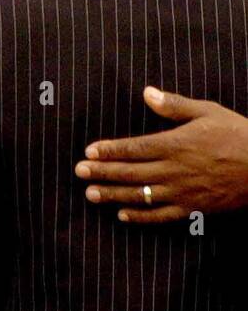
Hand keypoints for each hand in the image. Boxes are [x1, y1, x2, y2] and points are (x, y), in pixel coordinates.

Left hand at [76, 87, 247, 222]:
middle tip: (78, 172)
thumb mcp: (208, 112)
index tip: (89, 152)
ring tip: (91, 194)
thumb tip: (147, 93)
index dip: (109, 151)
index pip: (134, 148)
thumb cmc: (238, 135)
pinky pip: (161, 215)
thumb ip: (174, 105)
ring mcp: (183, 191)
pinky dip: (140, 217)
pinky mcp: (193, 208)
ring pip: (140, 195)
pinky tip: (122, 215)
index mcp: (176, 144)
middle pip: (130, 172)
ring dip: (113, 195)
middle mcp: (175, 169)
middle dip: (102, 172)